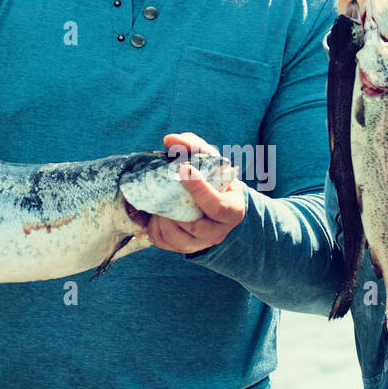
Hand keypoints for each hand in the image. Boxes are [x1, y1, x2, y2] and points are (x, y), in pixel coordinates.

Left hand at [143, 131, 244, 254]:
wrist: (219, 209)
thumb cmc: (215, 180)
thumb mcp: (212, 162)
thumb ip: (194, 147)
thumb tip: (170, 140)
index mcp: (233, 210)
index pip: (217, 206)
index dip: (200, 190)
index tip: (183, 168)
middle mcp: (218, 231)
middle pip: (195, 226)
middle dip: (175, 208)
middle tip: (163, 190)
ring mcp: (201, 243)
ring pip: (176, 238)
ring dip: (162, 219)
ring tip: (158, 202)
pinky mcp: (184, 249)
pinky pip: (164, 243)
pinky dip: (154, 229)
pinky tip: (155, 215)